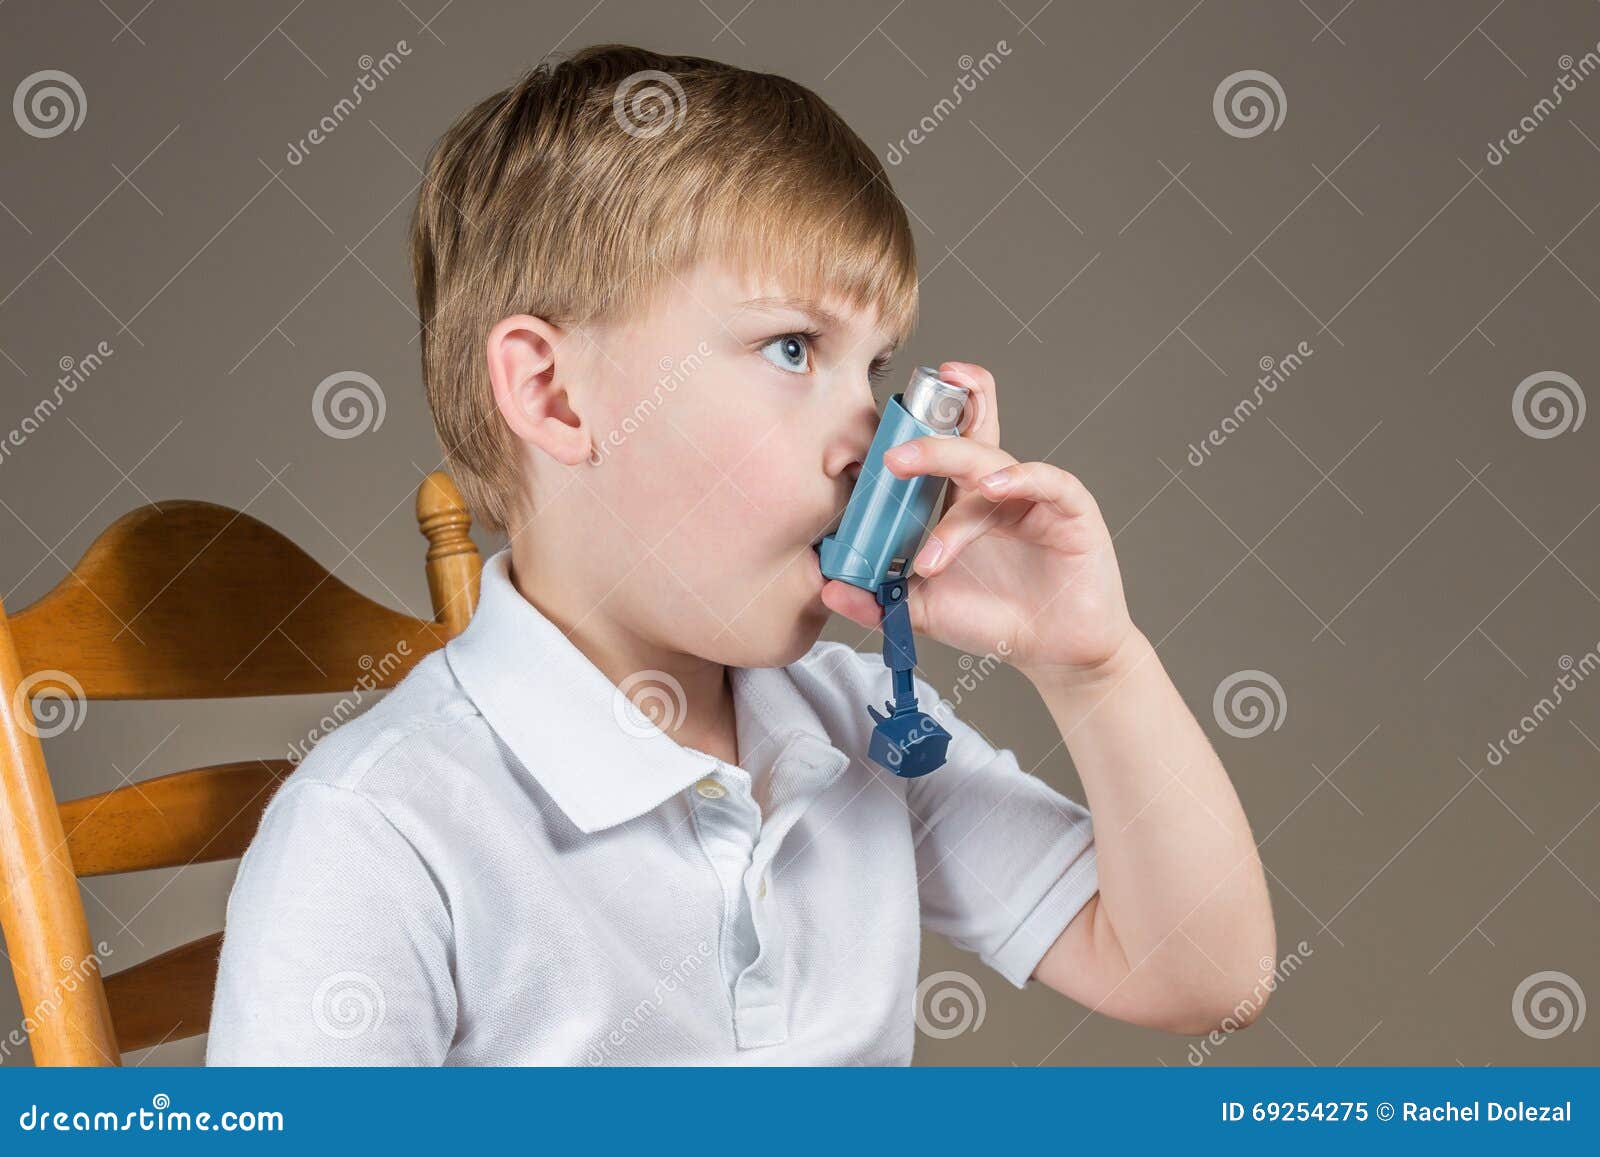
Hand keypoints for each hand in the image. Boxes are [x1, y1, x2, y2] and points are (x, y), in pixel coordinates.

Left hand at [819, 361, 1136, 685]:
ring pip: (993, 466)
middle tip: (893, 458)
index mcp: (960, 502)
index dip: (914, 430)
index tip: (874, 437)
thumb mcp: (925, 611)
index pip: (937, 451)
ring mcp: (1033, 496)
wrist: (1053, 654)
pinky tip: (993, 490)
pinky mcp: (1071, 509)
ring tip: (936, 521)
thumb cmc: (994, 619)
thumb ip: (879, 600)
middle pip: (962, 443)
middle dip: (928, 442)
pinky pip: (1048, 481)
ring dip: (961, 483)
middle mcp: (995, 489)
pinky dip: (1022, 478)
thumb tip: (830, 590)